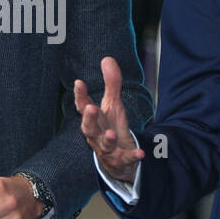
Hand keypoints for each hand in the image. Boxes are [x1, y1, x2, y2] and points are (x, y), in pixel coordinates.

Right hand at [75, 55, 143, 181]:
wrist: (117, 160)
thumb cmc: (111, 128)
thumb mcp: (113, 105)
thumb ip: (111, 83)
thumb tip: (107, 59)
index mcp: (93, 120)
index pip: (82, 107)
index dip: (80, 96)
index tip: (79, 82)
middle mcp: (96, 135)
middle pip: (88, 128)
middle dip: (89, 119)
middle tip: (90, 107)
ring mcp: (107, 149)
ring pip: (104, 145)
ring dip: (107, 139)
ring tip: (111, 133)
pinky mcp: (120, 160)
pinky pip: (125, 159)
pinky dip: (132, 156)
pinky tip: (140, 152)